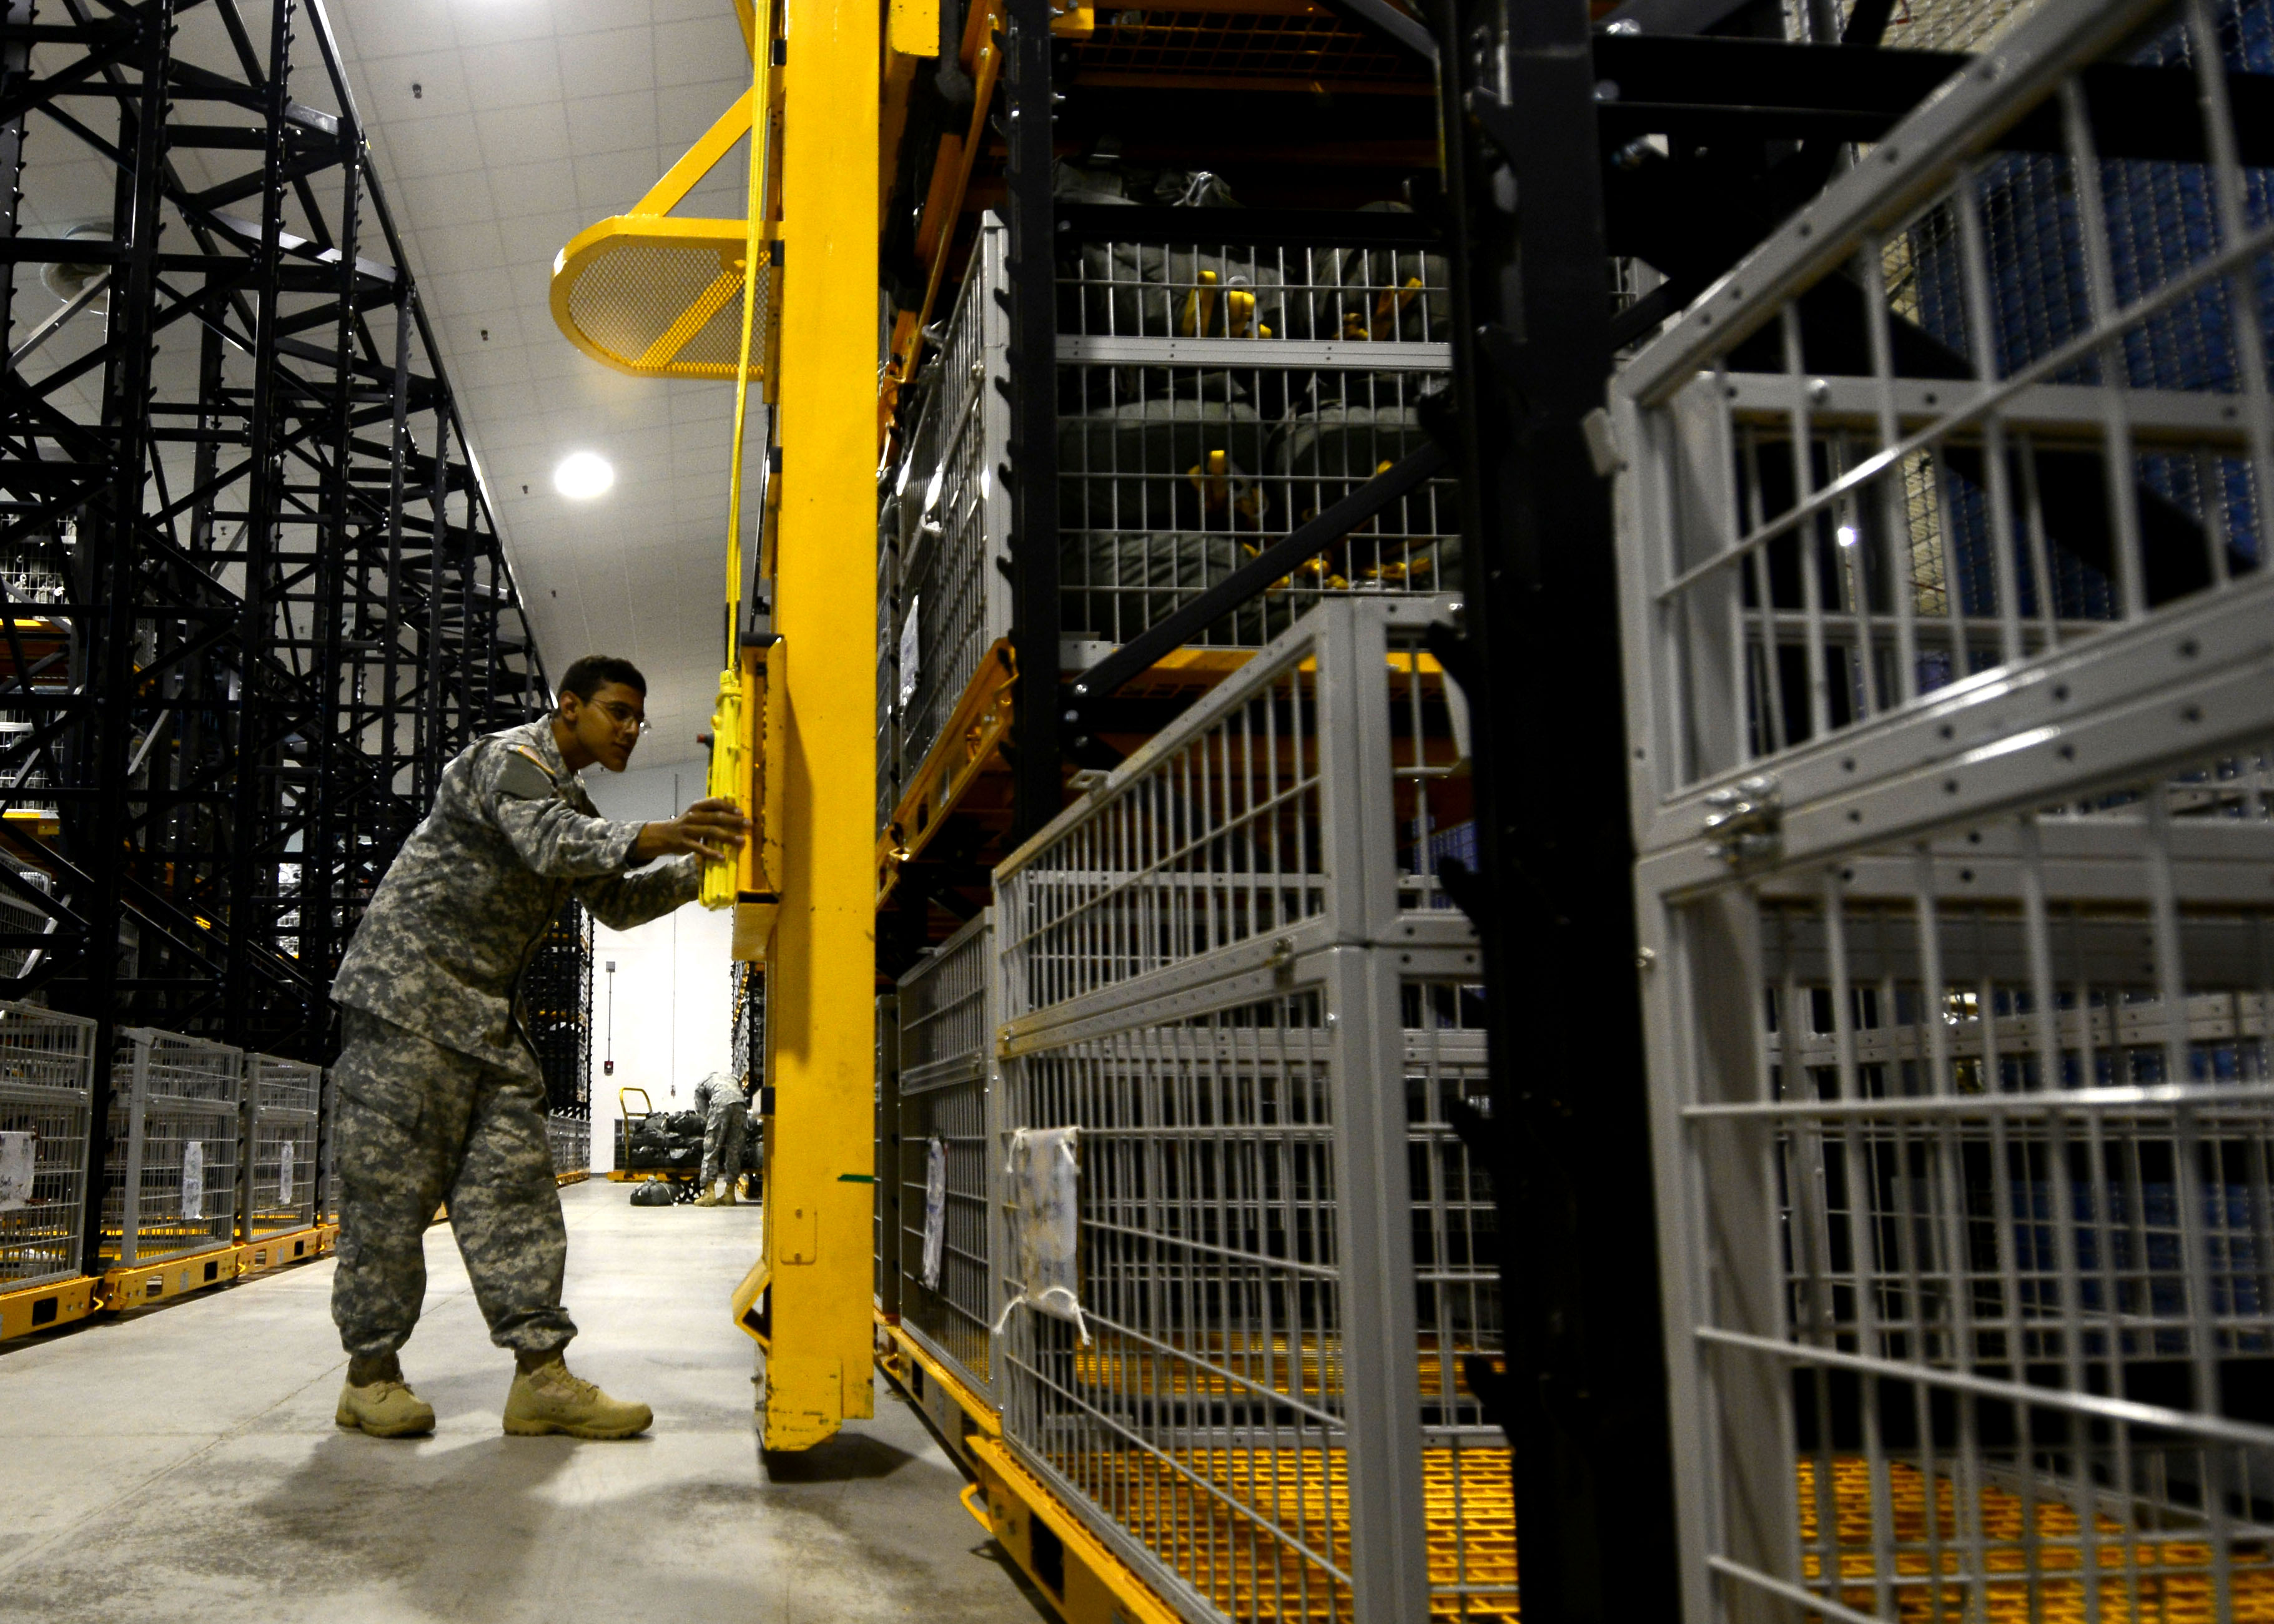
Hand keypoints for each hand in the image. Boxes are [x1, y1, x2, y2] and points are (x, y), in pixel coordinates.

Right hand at [632, 797, 749, 863]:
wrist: (662, 835)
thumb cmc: (685, 825)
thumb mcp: (695, 815)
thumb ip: (710, 813)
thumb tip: (735, 814)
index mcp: (696, 807)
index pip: (714, 803)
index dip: (728, 807)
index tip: (742, 812)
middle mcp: (693, 816)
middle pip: (716, 817)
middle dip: (734, 821)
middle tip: (748, 825)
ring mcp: (688, 830)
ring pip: (711, 832)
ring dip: (728, 836)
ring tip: (741, 841)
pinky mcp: (684, 843)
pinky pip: (700, 848)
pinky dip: (712, 853)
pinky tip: (722, 857)